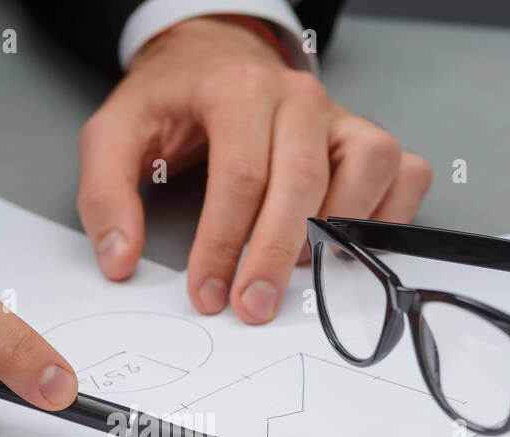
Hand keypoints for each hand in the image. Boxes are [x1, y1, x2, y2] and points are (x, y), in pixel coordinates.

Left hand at [76, 15, 431, 323]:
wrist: (212, 56)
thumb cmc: (172, 100)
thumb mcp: (114, 134)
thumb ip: (105, 194)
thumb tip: (120, 259)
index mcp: (238, 90)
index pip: (240, 177)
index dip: (222, 245)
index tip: (206, 294)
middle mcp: (298, 97)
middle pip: (302, 183)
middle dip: (276, 256)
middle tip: (253, 307)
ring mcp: (340, 115)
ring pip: (368, 170)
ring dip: (339, 232)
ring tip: (298, 272)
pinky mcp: (366, 136)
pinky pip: (403, 175)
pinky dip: (387, 216)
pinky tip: (347, 246)